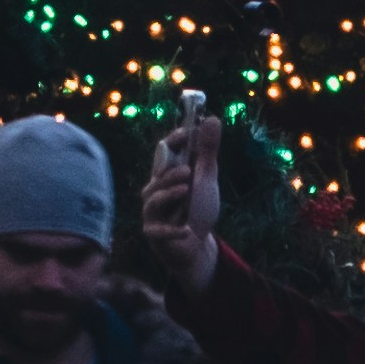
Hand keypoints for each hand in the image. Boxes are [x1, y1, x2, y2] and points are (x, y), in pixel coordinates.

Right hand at [141, 112, 225, 289]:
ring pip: (153, 200)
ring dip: (169, 195)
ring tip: (185, 191)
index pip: (164, 151)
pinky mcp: (154, 233)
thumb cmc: (197, 208)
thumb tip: (212, 118)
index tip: (186, 132)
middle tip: (188, 171)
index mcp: (167, 173)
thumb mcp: (206, 178)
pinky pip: (159, 230)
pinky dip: (173, 230)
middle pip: (157, 176)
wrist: (196, 245)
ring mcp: (152, 212)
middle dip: (171, 172)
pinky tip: (186, 230)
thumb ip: (207, 151)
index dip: (173, 140)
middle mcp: (155, 190)